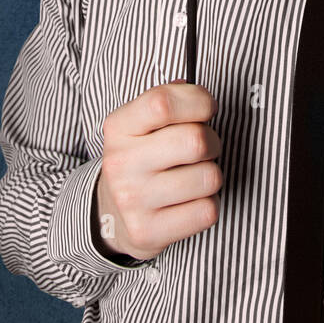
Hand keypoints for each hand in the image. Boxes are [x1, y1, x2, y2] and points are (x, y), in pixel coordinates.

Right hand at [93, 82, 221, 261]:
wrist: (111, 214)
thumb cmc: (141, 159)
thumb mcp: (141, 125)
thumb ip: (167, 102)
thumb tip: (196, 91)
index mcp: (119, 128)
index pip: (163, 102)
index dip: (199, 101)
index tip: (206, 108)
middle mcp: (121, 163)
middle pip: (196, 141)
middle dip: (213, 141)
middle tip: (204, 148)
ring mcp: (133, 200)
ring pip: (209, 178)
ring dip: (211, 176)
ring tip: (193, 176)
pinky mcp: (147, 232)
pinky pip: (207, 211)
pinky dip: (207, 205)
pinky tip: (188, 202)